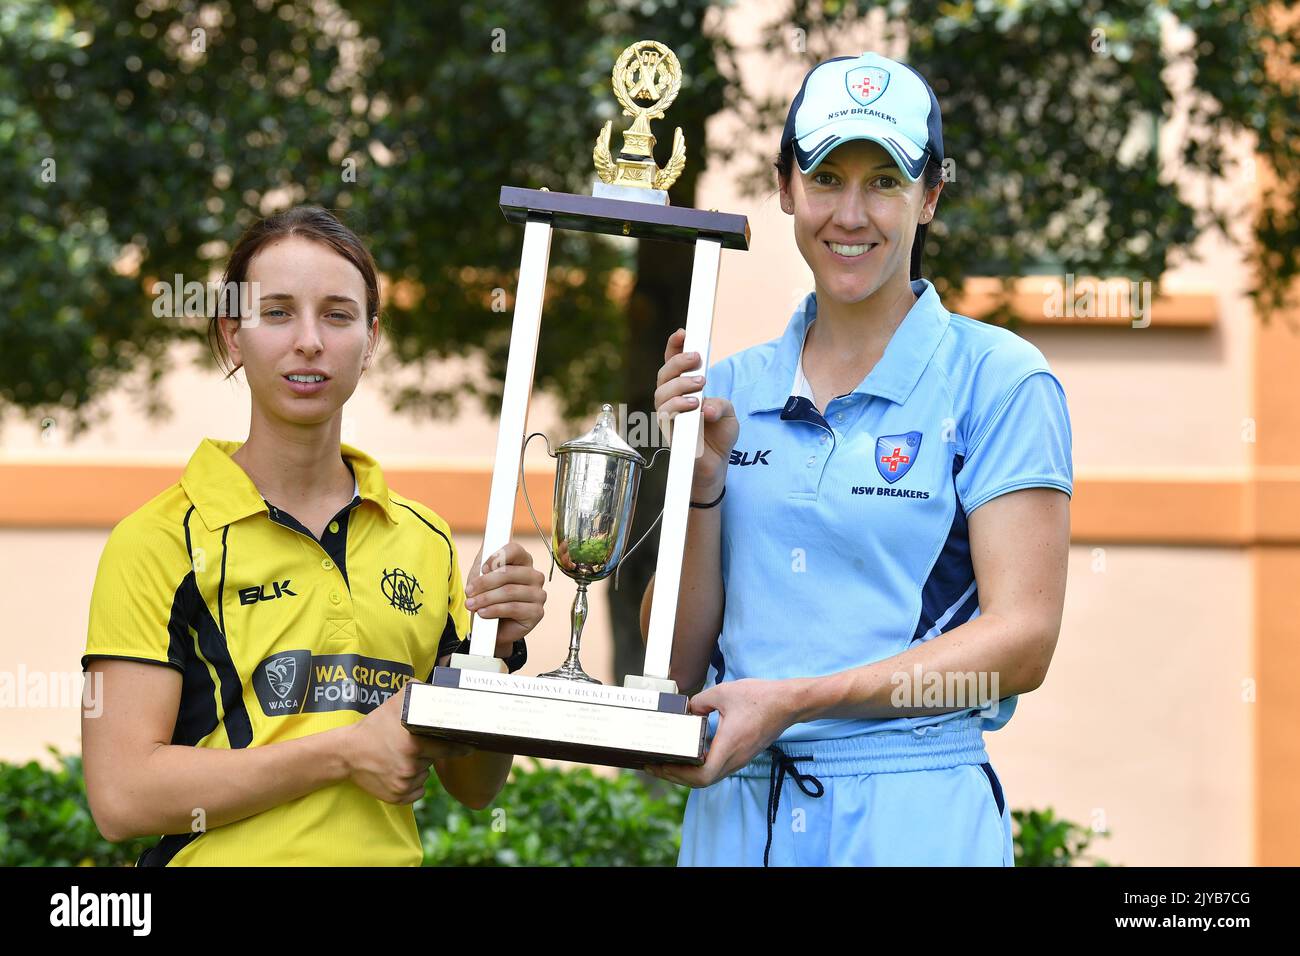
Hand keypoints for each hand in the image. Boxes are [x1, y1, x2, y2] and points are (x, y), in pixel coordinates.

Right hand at [342, 690, 472, 803]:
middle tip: (410, 745)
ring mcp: (403, 784)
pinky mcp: (397, 797)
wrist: (346, 753)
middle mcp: (410, 767)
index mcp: (413, 745)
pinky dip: (412, 784)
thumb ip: (416, 692)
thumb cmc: (373, 727)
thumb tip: (434, 686)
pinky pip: (416, 791)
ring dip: (418, 768)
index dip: (459, 748)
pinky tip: (398, 772)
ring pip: (424, 776)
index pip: (447, 748)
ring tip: (399, 757)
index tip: (469, 747)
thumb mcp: (394, 704)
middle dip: (427, 753)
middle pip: (432, 760)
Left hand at [464, 541, 546, 654]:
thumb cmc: (487, 598)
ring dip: (486, 598)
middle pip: (509, 572)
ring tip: (471, 605)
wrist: (491, 629)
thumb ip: (485, 558)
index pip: (515, 550)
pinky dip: (494, 610)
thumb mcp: (481, 576)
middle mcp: (535, 576)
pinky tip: (483, 613)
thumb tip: (488, 539)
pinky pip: (513, 608)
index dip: (497, 557)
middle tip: (469, 591)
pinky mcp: (537, 612)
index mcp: (523, 562)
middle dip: (484, 583)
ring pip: (510, 591)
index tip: (482, 568)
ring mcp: (539, 594)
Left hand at [644, 679, 795, 787]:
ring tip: (668, 761)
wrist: (789, 703)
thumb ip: (700, 701)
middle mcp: (735, 759)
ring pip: (709, 776)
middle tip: (655, 766)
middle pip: (701, 781)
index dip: (678, 775)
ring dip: (687, 773)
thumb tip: (689, 709)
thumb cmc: (761, 698)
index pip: (701, 776)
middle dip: (675, 777)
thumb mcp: (723, 692)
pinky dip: (700, 766)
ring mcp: (740, 759)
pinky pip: (718, 768)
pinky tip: (690, 752)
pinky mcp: (743, 754)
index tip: (660, 765)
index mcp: (729, 747)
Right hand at [654, 328, 738, 497]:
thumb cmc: (719, 437)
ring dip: (680, 385)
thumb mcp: (729, 415)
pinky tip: (695, 406)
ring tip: (700, 386)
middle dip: (678, 363)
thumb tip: (707, 406)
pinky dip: (679, 407)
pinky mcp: (669, 433)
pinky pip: (666, 415)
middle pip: (663, 375)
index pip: (673, 364)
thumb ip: (722, 404)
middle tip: (697, 360)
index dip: (674, 347)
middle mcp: (671, 401)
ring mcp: (668, 417)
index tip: (683, 333)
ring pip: (661, 393)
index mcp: (684, 390)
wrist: (715, 467)